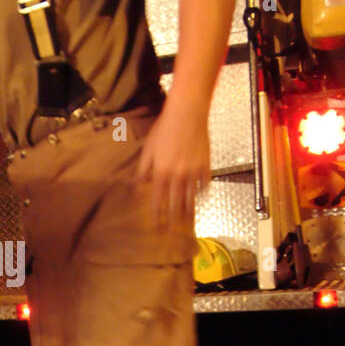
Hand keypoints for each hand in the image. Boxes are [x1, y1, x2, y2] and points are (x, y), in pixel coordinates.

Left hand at [136, 101, 209, 225]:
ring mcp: (193, 172)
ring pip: (192, 199)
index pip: (158, 200)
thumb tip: (138, 185)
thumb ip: (143, 169)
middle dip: (174, 220)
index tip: (157, 225)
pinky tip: (199, 198)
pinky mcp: (206, 166)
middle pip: (176, 204)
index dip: (157, 215)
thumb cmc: (165, 129)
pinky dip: (201, 194)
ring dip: (188, 212)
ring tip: (187, 222)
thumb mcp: (148, 148)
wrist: (187, 114)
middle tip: (172, 231)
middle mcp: (177, 176)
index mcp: (161, 173)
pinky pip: (204, 186)